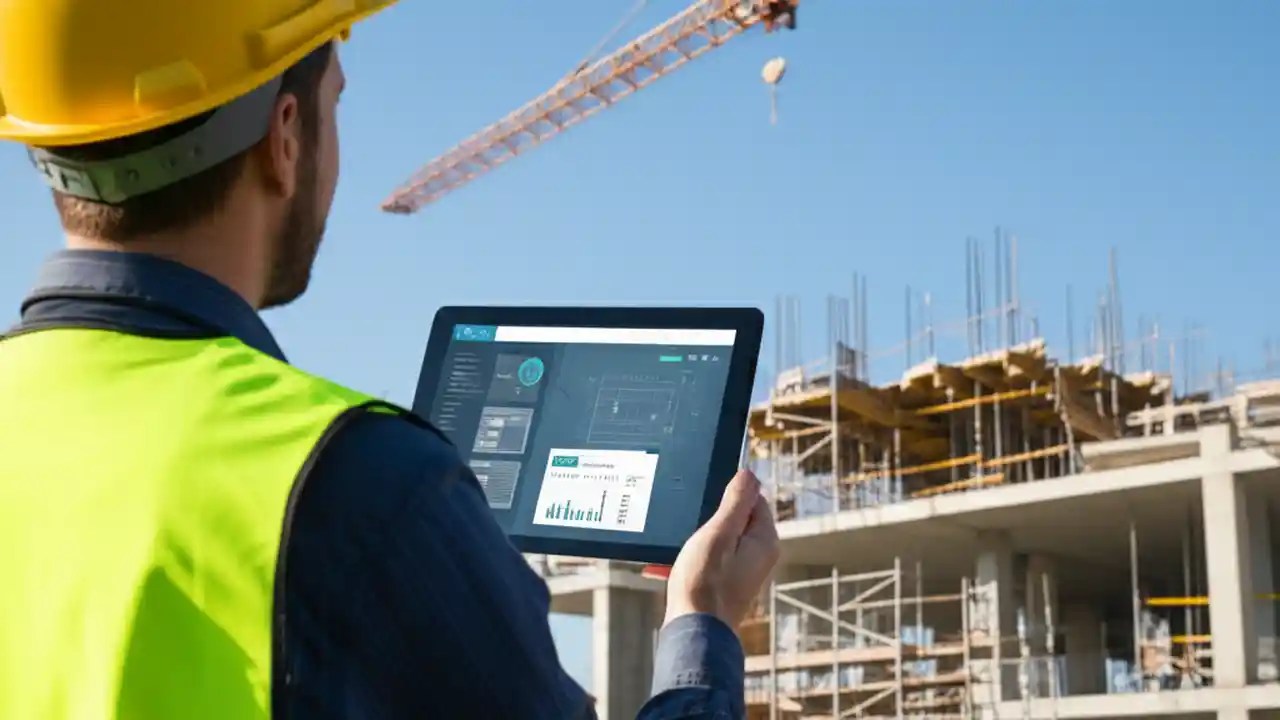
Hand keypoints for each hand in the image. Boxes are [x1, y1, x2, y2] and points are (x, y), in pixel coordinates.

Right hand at [664, 469, 779, 628]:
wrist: (693, 633)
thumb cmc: (705, 582)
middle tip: (688, 520)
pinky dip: (689, 560)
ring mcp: (743, 573)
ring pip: (719, 541)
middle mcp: (759, 557)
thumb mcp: (718, 533)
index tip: (704, 498)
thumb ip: (736, 502)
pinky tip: (663, 565)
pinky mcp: (725, 587)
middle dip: (708, 517)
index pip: (754, 499)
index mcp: (764, 541)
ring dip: (695, 539)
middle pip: (736, 520)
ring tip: (675, 544)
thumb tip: (749, 474)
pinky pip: (708, 562)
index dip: (729, 494)